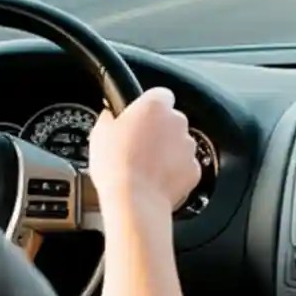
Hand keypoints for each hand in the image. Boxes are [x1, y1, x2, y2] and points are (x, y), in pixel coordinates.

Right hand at [88, 86, 200, 211]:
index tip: (139, 117)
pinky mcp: (194, 169)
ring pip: (179, 143)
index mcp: (155, 105)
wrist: (134, 201)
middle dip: (159, 130)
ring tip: (145, 166)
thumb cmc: (116, 166)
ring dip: (167, 151)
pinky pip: (184, 166)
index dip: (149, 106)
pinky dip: (174, 171)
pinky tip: (155, 180)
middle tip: (138, 144)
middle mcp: (177, 121)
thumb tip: (110, 117)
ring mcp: (188, 146)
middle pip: (171, 119)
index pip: (160, 94)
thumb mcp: (100, 133)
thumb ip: (110, 118)